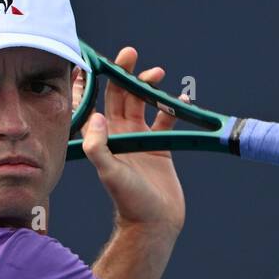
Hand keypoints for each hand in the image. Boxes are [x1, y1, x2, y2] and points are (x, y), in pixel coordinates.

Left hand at [75, 45, 185, 233]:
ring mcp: (140, 140)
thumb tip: (96, 116)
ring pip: (143, 103)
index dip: (96, 81)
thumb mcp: (110, 173)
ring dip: (149, 86)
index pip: (95, 103)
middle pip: (120, 96)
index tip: (103, 61)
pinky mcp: (160, 147)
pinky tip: (183, 99)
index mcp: (104, 139)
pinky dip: (174, 107)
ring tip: (158, 74)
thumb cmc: (130, 202)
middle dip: (125, 73)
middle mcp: (120, 136)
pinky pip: (166, 120)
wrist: (154, 223)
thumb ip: (99, 146)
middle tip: (132, 55)